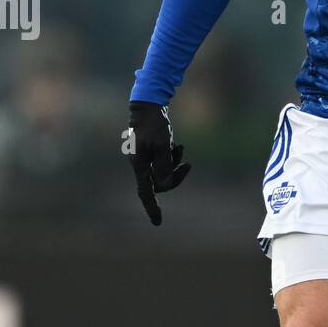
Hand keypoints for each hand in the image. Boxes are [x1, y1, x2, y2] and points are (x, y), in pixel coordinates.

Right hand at [126, 101, 190, 224]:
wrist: (149, 104)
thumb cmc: (154, 124)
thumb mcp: (162, 145)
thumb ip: (164, 165)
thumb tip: (165, 184)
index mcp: (139, 164)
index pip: (145, 192)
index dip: (152, 207)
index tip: (158, 222)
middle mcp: (140, 163)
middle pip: (159, 182)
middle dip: (174, 176)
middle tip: (188, 166)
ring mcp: (145, 157)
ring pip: (163, 171)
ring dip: (174, 164)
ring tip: (180, 149)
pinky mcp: (151, 150)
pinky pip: (163, 161)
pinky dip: (172, 156)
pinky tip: (177, 145)